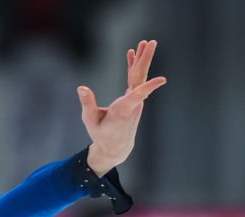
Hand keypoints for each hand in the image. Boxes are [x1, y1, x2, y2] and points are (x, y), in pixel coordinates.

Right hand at [78, 39, 166, 176]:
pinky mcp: (132, 99)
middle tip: (151, 42)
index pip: (137, 97)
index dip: (149, 87)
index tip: (163, 79)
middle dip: (145, 60)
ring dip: (141, 59)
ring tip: (146, 42)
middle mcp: (132, 104)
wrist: (116, 147)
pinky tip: (132, 53)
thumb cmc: (101, 134)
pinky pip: (135, 80)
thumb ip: (87, 104)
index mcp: (122, 111)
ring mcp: (134, 101)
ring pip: (139, 77)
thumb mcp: (90, 122)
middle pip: (140, 78)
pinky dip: (133, 66)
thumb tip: (81, 87)